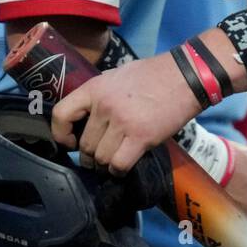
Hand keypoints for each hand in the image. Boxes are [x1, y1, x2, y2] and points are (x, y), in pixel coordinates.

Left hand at [51, 52, 201, 174]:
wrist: (185, 76)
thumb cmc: (153, 75)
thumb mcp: (116, 76)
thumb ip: (99, 95)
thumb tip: (85, 118)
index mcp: (95, 88)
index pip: (61, 114)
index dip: (61, 134)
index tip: (70, 142)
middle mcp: (104, 106)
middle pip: (84, 145)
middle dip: (89, 157)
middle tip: (99, 158)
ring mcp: (122, 122)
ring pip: (100, 158)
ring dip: (104, 165)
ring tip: (112, 163)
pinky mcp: (141, 137)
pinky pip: (119, 165)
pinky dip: (118, 171)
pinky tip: (123, 167)